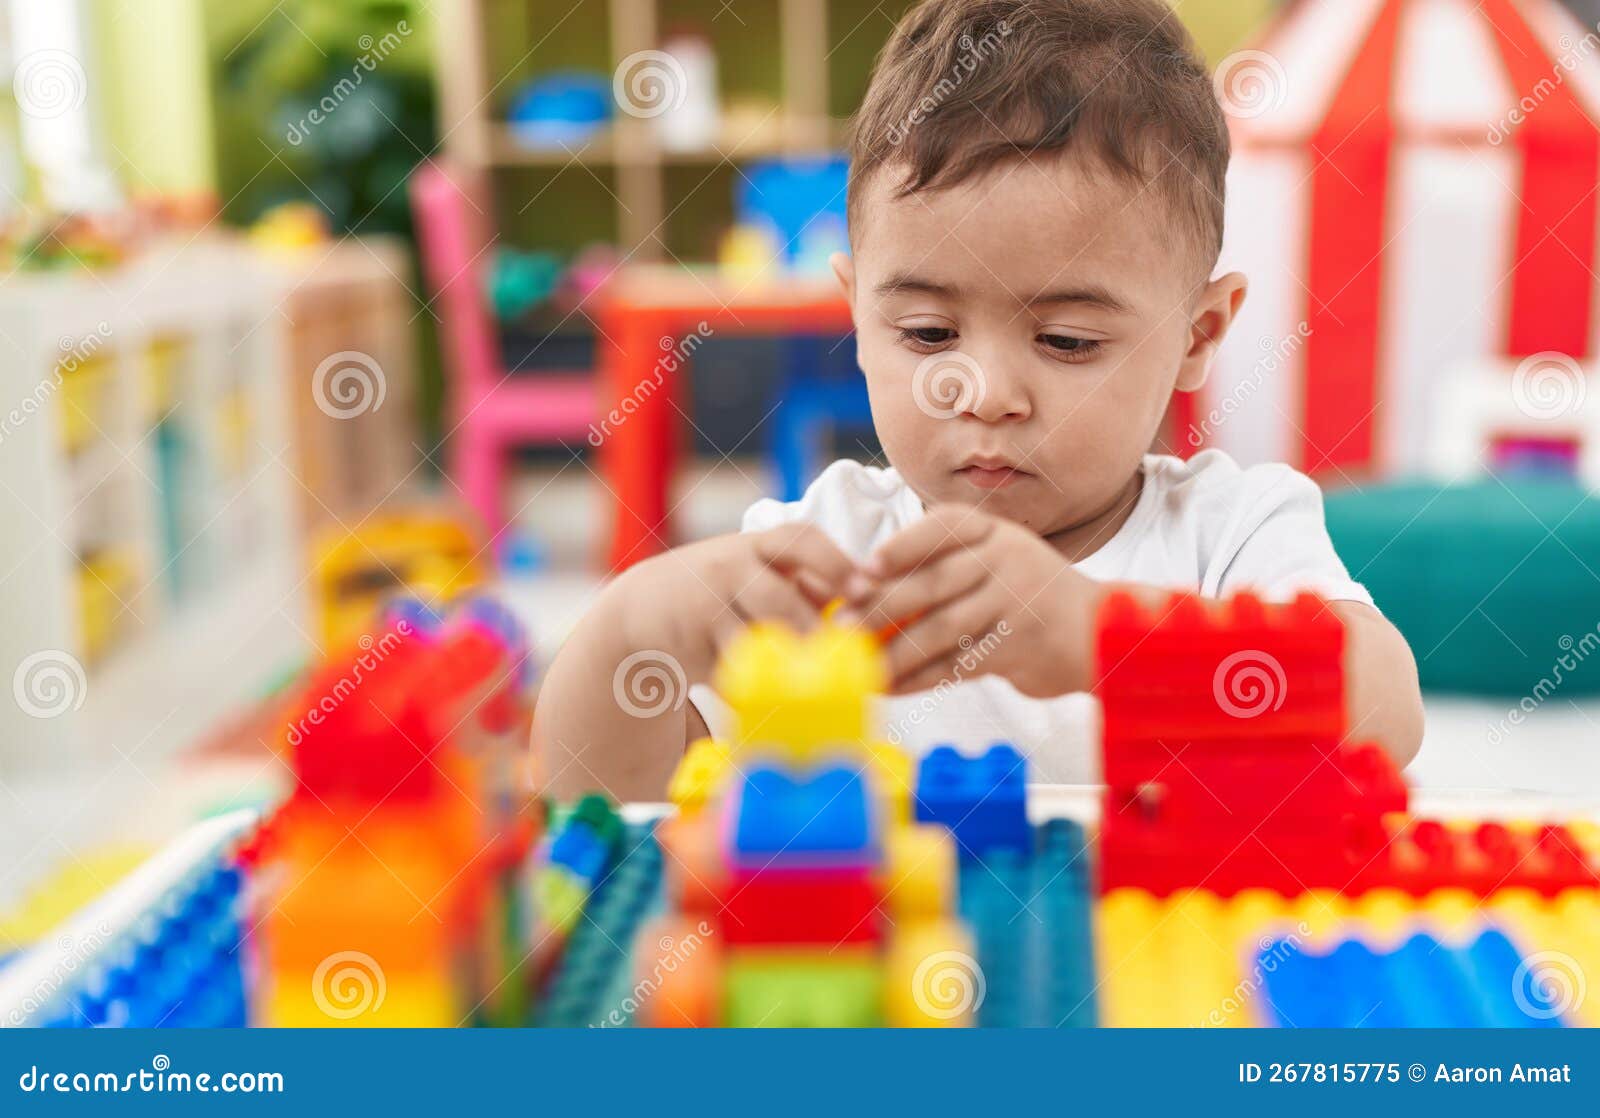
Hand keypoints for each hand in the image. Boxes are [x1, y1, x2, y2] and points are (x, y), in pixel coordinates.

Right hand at [615, 523, 861, 680]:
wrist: (644, 608)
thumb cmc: (723, 590)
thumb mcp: (759, 572)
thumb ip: (808, 585)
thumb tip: (875, 611)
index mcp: (761, 546)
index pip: (802, 540)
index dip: (836, 564)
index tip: (866, 590)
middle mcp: (732, 567)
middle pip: (777, 598)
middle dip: (812, 631)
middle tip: (845, 655)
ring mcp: (706, 605)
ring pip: (751, 640)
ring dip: (784, 665)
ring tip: (814, 689)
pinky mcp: (689, 643)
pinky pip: (727, 672)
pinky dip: (752, 692)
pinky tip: (772, 708)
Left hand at [836, 504, 1102, 696]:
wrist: (1099, 632)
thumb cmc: (1029, 597)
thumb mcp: (996, 562)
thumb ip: (945, 566)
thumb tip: (866, 587)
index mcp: (994, 531)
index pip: (942, 526)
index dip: (901, 547)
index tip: (864, 570)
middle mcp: (1006, 557)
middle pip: (933, 581)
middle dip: (882, 606)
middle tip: (842, 626)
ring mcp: (1016, 600)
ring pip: (942, 627)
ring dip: (896, 651)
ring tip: (859, 665)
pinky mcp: (1020, 645)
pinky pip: (959, 663)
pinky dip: (922, 678)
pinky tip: (894, 686)